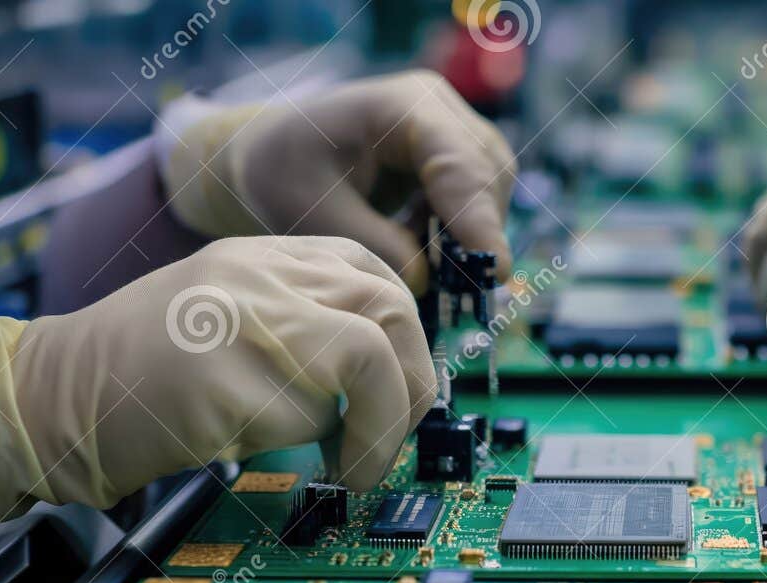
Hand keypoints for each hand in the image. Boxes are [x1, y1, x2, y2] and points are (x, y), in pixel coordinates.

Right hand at [0, 237, 434, 519]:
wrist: (49, 398)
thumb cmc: (141, 376)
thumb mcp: (229, 320)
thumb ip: (302, 325)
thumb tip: (393, 377)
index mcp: (260, 257)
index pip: (374, 270)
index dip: (405, 336)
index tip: (401, 387)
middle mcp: (257, 276)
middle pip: (391, 306)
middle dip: (416, 382)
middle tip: (393, 435)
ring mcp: (240, 321)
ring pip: (371, 353)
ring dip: (385, 424)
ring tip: (358, 465)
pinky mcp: (224, 379)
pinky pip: (315, 411)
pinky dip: (338, 448)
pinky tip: (318, 470)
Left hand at [158, 70, 515, 292]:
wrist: (273, 154)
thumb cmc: (284, 175)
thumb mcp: (316, 218)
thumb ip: (376, 248)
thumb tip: (428, 280)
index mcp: (399, 106)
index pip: (458, 162)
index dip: (478, 218)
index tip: (494, 272)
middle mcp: (437, 108)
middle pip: (488, 174)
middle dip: (480, 234)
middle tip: (462, 291)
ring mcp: (451, 127)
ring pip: (492, 188)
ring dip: (473, 236)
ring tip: (435, 268)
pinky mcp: (454, 154)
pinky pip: (479, 197)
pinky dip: (462, 232)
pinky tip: (425, 245)